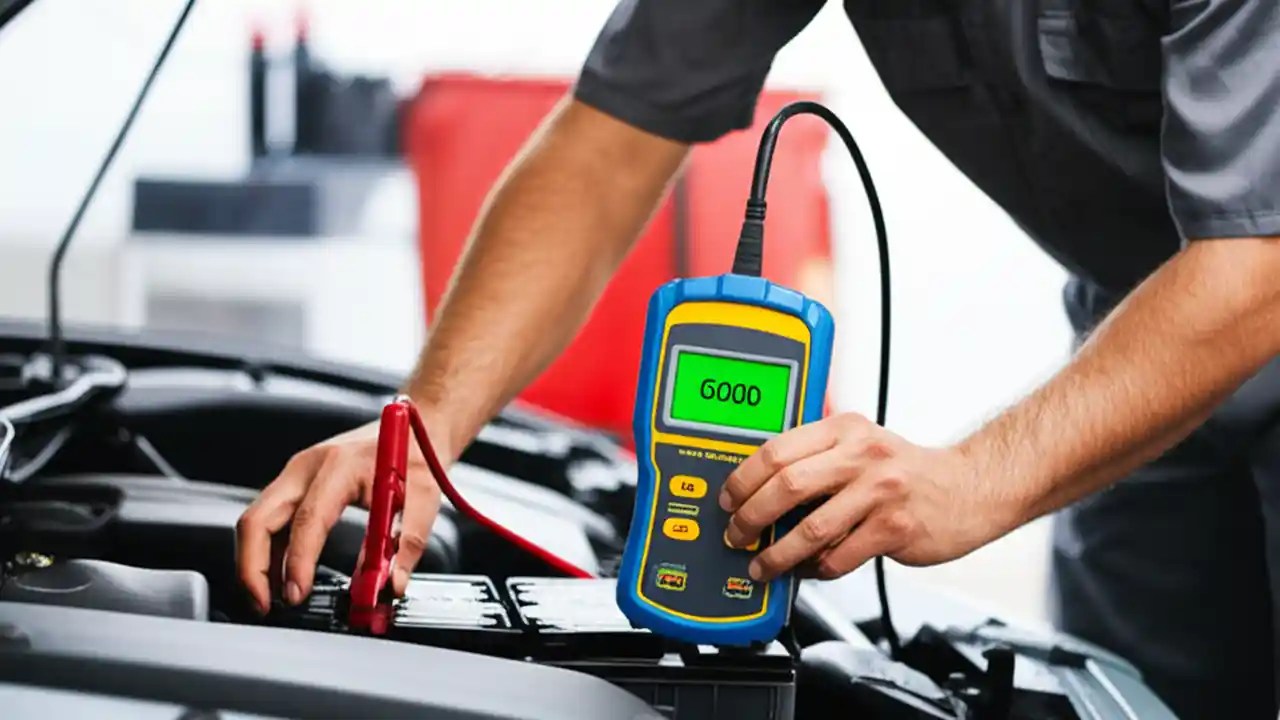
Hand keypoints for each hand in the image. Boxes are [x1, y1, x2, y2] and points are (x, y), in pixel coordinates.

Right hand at [235, 411, 446, 613]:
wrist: (413, 427)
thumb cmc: (415, 457)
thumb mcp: (423, 501)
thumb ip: (404, 545)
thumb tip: (387, 586)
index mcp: (340, 465)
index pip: (307, 518)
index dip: (298, 561)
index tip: (298, 594)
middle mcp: (307, 466)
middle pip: (259, 518)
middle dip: (253, 568)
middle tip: (266, 605)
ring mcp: (296, 474)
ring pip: (256, 521)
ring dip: (255, 563)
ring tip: (269, 600)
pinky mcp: (295, 485)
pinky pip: (268, 521)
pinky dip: (267, 552)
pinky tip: (278, 578)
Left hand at [719, 412, 1012, 582]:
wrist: (970, 488)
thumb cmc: (907, 470)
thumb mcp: (862, 442)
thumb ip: (817, 452)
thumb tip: (759, 478)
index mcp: (844, 429)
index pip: (777, 449)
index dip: (743, 479)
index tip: (728, 499)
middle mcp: (861, 455)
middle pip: (786, 486)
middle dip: (750, 517)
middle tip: (736, 535)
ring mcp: (880, 492)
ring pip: (810, 529)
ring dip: (776, 554)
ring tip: (762, 565)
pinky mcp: (894, 528)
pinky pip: (839, 557)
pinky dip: (815, 569)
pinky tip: (807, 570)